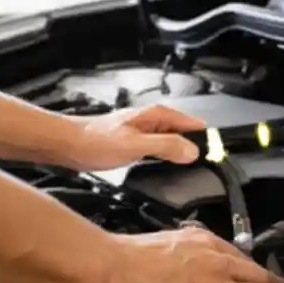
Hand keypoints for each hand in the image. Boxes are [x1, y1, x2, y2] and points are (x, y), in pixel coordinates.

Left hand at [62, 105, 205, 170]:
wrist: (67, 144)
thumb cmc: (94, 141)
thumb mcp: (136, 146)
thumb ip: (166, 147)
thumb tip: (192, 151)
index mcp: (156, 115)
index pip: (193, 124)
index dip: (206, 138)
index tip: (216, 153)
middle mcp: (150, 119)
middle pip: (184, 131)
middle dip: (194, 146)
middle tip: (205, 163)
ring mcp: (142, 130)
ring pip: (171, 139)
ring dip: (179, 151)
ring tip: (187, 167)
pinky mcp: (133, 141)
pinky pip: (158, 147)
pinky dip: (165, 156)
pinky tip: (162, 167)